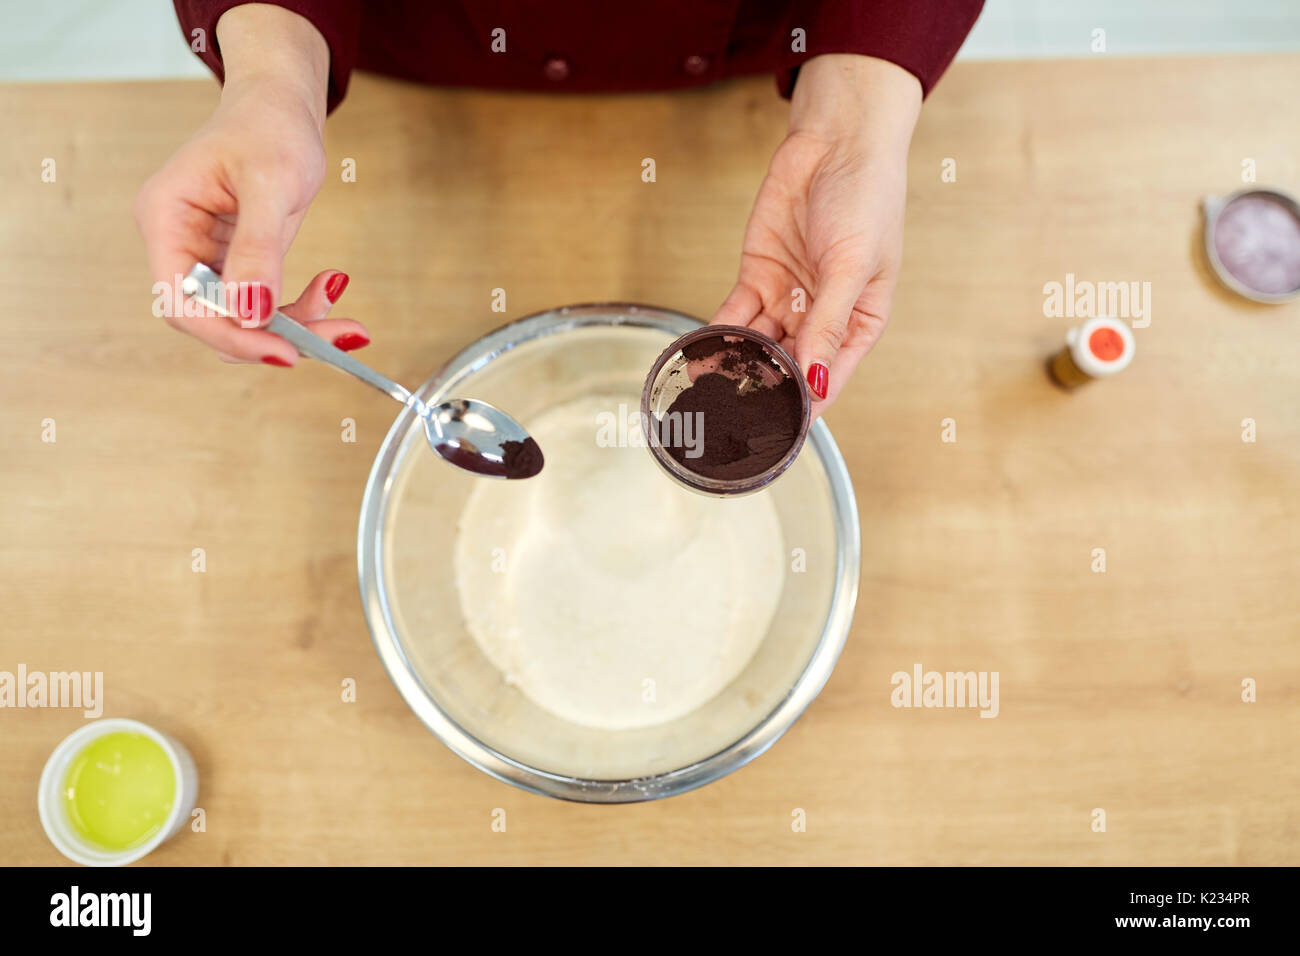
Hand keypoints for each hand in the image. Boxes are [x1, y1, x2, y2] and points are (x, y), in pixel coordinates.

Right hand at [134, 5, 364, 362]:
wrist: (280, 102)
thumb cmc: (269, 125)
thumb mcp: (270, 183)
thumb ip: (257, 249)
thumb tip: (250, 313)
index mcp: (165, 220)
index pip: (181, 303)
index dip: (231, 334)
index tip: (286, 350)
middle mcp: (178, 244)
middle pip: (215, 319)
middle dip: (276, 335)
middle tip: (339, 334)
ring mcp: (206, 256)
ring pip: (243, 319)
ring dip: (296, 326)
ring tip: (347, 317)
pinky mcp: (237, 262)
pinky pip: (262, 304)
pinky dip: (301, 308)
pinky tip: (333, 284)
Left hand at [712, 54, 920, 412]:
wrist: (836, 141)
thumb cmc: (866, 198)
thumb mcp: (852, 267)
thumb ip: (828, 326)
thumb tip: (817, 382)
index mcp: (860, 321)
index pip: (830, 376)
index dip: (806, 406)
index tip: (781, 434)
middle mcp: (822, 316)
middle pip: (789, 365)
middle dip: (763, 389)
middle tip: (734, 417)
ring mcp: (787, 297)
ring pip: (757, 344)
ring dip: (735, 366)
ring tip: (710, 394)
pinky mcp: (757, 276)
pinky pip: (735, 315)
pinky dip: (718, 335)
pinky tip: (702, 356)